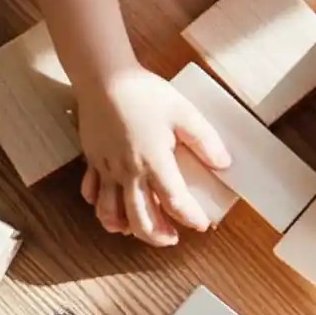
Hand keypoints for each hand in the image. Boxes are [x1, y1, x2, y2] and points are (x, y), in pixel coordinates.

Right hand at [76, 67, 230, 245]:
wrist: (103, 76)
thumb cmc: (144, 92)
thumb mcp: (183, 112)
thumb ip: (205, 140)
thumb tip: (224, 163)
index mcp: (153, 161)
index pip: (174, 202)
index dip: (190, 217)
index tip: (201, 224)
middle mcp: (128, 171)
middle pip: (140, 219)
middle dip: (158, 236)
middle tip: (173, 237)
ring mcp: (106, 169)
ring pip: (110, 213)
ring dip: (126, 228)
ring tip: (141, 230)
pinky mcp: (91, 160)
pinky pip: (91, 193)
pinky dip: (101, 207)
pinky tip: (113, 208)